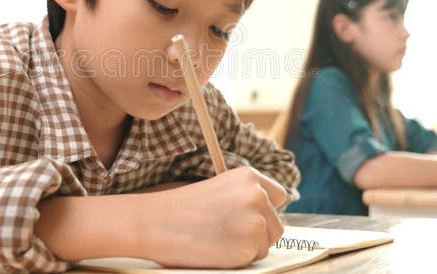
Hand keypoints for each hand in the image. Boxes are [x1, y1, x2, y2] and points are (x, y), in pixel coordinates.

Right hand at [144, 166, 286, 268]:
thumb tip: (265, 216)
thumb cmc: (181, 209)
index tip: (253, 218)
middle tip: (228, 234)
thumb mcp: (219, 189)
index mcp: (250, 177)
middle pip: (276, 225)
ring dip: (248, 247)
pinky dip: (237, 260)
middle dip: (258, 233)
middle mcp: (258, 195)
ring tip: (218, 240)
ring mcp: (255, 221)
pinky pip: (254, 260)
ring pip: (266, 244)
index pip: (279, 197)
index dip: (266, 210)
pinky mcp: (249, 246)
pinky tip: (216, 249)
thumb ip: (244, 197)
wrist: (157, 223)